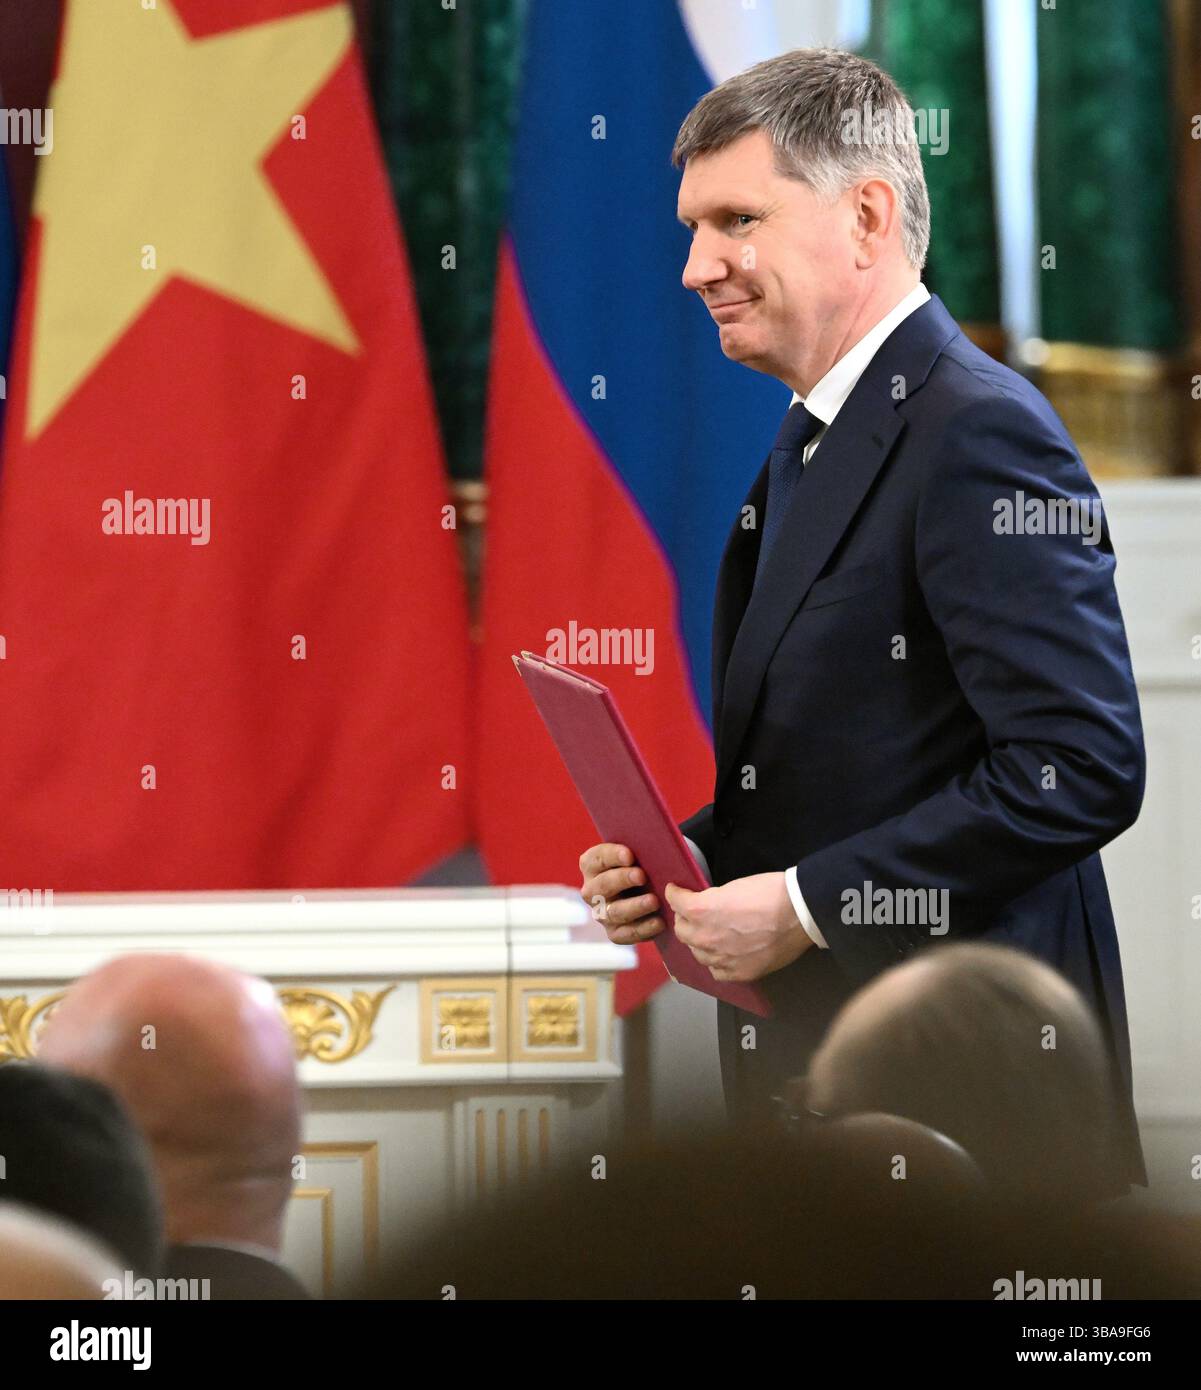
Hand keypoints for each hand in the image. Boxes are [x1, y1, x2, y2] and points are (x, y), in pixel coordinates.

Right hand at [579, 843, 664, 945]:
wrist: (649, 891)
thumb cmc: (642, 864)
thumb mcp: (638, 854)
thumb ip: (640, 848)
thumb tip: (655, 846)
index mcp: (591, 865)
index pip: (596, 858)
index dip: (611, 856)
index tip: (630, 855)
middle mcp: (591, 891)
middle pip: (602, 885)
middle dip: (622, 880)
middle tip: (641, 876)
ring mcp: (601, 913)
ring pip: (614, 912)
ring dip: (634, 906)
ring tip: (654, 901)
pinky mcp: (615, 933)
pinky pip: (626, 934)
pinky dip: (643, 929)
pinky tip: (659, 922)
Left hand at [665, 872, 812, 982]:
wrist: (798, 914)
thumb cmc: (769, 892)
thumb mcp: (733, 886)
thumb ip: (712, 900)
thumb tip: (707, 906)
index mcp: (701, 911)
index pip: (676, 903)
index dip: (675, 894)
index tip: (676, 892)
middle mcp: (705, 937)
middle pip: (681, 931)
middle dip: (684, 919)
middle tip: (692, 914)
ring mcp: (721, 959)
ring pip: (697, 953)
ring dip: (699, 942)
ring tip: (708, 935)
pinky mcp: (738, 973)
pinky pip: (716, 971)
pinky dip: (716, 962)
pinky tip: (722, 955)